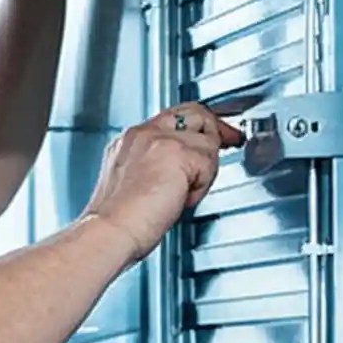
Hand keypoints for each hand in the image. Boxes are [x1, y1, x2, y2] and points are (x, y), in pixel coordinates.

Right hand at [81, 103, 244, 261]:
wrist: (110, 229)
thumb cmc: (116, 221)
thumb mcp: (130, 183)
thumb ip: (153, 167)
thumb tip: (177, 173)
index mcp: (130, 140)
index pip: (171, 118)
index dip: (194, 125)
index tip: (209, 134)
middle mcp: (144, 134)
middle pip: (194, 113)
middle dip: (217, 128)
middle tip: (232, 139)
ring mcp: (161, 141)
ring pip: (207, 141)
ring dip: (205, 170)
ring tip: (185, 195)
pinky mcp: (180, 154)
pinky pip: (210, 163)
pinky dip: (202, 186)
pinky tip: (183, 200)